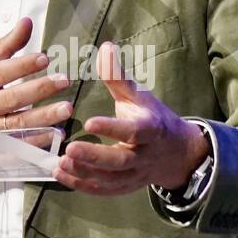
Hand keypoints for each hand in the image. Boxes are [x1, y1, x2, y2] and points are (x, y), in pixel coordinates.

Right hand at [0, 18, 71, 151]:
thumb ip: (5, 47)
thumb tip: (27, 23)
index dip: (21, 66)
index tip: (44, 58)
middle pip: (11, 98)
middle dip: (39, 89)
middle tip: (63, 80)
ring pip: (18, 124)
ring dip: (44, 117)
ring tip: (66, 108)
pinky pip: (19, 145)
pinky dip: (37, 140)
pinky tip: (55, 134)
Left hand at [54, 41, 210, 195]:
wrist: (178, 153)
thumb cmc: (153, 117)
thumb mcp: (139, 96)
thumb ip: (119, 76)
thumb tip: (105, 47)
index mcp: (149, 129)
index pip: (132, 130)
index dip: (112, 128)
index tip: (89, 122)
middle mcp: (143, 155)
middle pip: (120, 161)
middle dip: (95, 157)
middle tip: (68, 150)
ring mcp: (135, 175)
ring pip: (111, 180)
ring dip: (85, 174)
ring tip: (60, 164)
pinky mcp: (126, 186)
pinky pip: (105, 190)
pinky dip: (83, 186)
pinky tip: (61, 174)